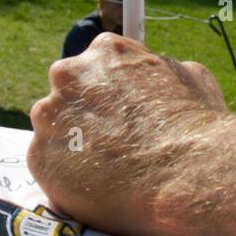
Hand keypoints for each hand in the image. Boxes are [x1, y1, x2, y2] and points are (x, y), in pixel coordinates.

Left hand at [28, 33, 229, 235]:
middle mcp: (69, 75)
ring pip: (55, 129)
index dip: (112, 90)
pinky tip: (99, 184)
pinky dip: (68, 175)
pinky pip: (49, 164)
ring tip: (111, 167)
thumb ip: (162, 70)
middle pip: (69, 93)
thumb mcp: (192, 76)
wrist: (185, 173)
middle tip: (115, 139)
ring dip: (74, 144)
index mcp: (106, 50)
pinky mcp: (39, 157)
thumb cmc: (196, 125)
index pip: (97, 65)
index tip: (124, 111)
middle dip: (86, 114)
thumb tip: (160, 74)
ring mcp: (50, 117)